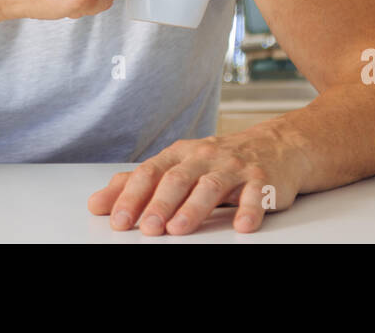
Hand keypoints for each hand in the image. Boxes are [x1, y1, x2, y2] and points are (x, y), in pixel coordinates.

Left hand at [87, 126, 307, 234]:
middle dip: (159, 204)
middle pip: (177, 179)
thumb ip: (139, 185)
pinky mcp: (263, 180)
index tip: (117, 220)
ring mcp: (234, 168)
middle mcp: (205, 158)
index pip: (150, 173)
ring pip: (210, 186)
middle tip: (146, 228)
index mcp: (180, 155)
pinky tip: (241, 226)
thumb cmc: (220, 161)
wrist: (277, 146)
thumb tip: (97, 203)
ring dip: (193, 208)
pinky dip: (249, 210)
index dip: (132, 196)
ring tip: (178, 229)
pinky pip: (255, 195)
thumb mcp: (178, 166)